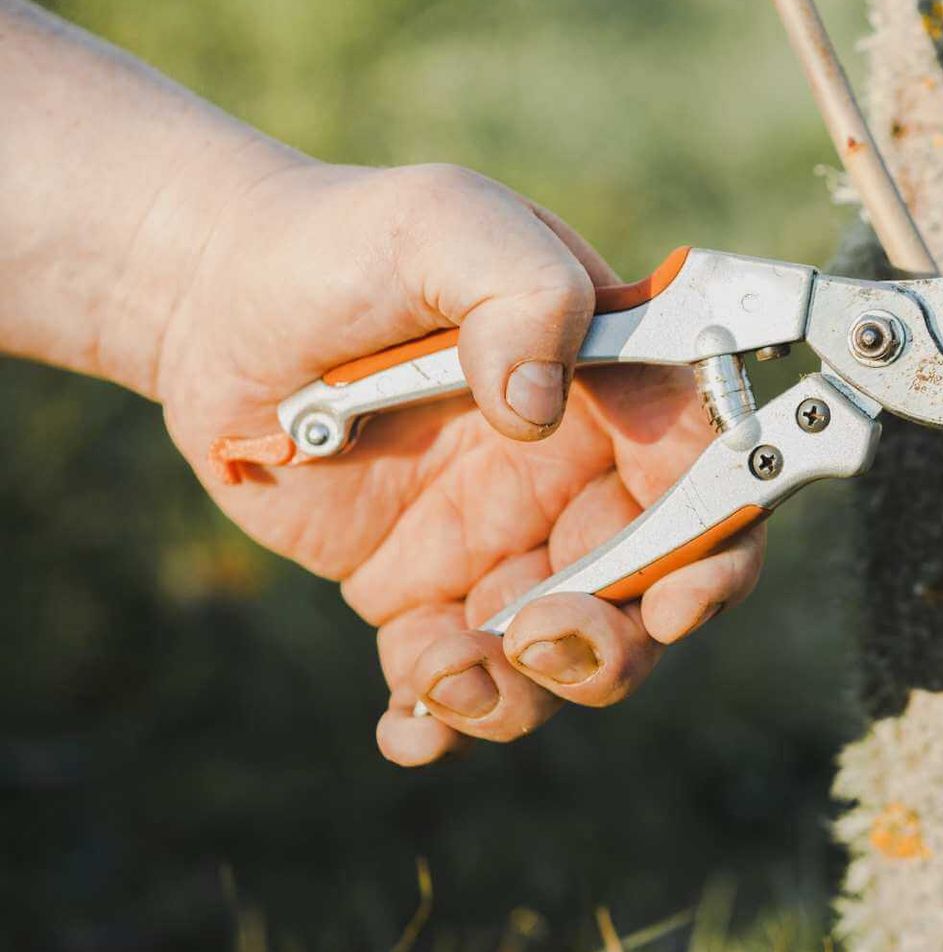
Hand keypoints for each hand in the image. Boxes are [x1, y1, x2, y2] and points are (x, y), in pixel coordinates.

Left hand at [156, 160, 764, 764]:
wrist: (216, 301)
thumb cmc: (347, 244)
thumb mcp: (445, 227)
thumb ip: (518, 293)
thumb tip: (535, 411)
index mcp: (617, 390)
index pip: (709, 479)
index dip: (716, 550)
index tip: (676, 600)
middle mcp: (579, 478)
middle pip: (651, 594)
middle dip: (614, 644)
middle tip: (536, 633)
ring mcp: (505, 544)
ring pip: (561, 656)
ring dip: (525, 694)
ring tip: (441, 675)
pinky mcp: (423, 592)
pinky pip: (455, 677)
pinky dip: (441, 718)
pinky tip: (407, 724)